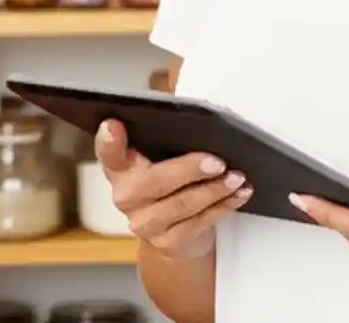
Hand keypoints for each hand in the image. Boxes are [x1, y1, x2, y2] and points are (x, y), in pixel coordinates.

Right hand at [96, 119, 252, 258]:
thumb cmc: (173, 183)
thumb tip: (192, 107)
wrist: (178, 235)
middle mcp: (126, 196)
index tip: (113, 125)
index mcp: (122, 168)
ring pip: (182, 205)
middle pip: (155, 181)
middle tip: (217, 161)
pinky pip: (199, 223)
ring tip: (236, 177)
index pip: (109, 152)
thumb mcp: (166, 158)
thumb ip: (169, 135)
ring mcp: (145, 223)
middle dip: (189, 169)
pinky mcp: (167, 242)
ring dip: (214, 190)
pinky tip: (239, 194)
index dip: (109, 141)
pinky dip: (224, 206)